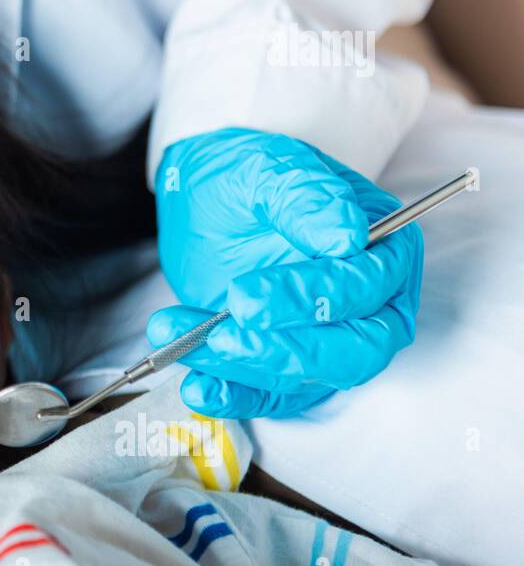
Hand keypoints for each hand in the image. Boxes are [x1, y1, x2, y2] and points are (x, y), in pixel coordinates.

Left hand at [149, 128, 422, 417]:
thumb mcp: (270, 169)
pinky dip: (233, 397)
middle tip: (220, 333)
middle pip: (353, 350)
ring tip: (180, 342)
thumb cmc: (250, 175)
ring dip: (241, 367)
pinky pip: (272, 396)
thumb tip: (348, 235)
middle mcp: (371, 304)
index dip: (310, 297)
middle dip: (283, 348)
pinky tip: (196, 387)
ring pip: (307, 376)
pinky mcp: (290, 364)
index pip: (365, 287)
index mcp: (385, 249)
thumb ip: (307, 197)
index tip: (244, 295)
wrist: (209, 194)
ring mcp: (331, 339)